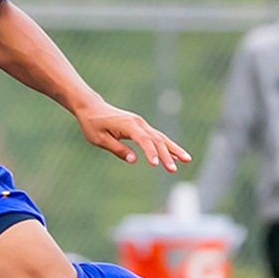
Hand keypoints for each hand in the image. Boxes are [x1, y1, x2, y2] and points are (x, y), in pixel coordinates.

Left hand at [74, 99, 189, 171]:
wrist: (91, 108)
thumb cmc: (93, 124)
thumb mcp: (99, 139)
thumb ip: (117, 149)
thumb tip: (134, 160)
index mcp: (127, 124)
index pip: (143, 140)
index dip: (150, 152)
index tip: (156, 165)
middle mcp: (138, 123)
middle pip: (156, 139)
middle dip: (166, 155)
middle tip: (173, 170)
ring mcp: (141, 124)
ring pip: (160, 137)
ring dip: (173, 149)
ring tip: (187, 160)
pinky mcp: (142, 127)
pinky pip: (157, 137)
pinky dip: (168, 146)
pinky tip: (178, 155)